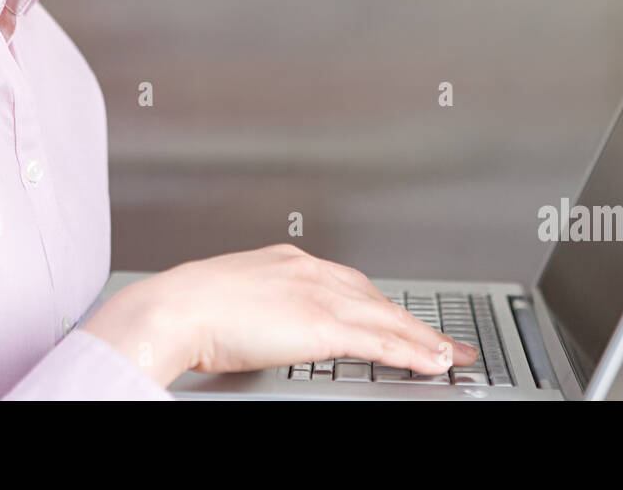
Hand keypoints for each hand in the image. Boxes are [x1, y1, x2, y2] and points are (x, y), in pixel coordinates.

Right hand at [86, 243, 478, 385]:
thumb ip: (259, 304)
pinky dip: (411, 351)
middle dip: (410, 321)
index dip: (377, 304)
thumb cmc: (187, 308)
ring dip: (422, 339)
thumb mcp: (231, 297)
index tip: (396, 317)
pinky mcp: (322, 324)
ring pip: (386, 319)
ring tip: (448, 356)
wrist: (174, 308)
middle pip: (375, 298)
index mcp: (287, 261)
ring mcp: (318, 294)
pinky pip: (379, 341)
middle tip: (440, 339)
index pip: (347, 283)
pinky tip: (429, 361)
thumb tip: (264, 322)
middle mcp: (309, 270)